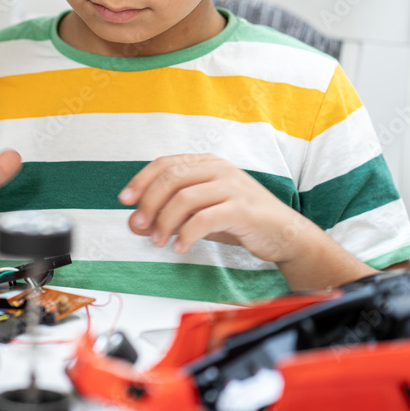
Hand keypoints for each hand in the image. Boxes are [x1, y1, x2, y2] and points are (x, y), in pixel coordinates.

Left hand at [119, 153, 314, 263]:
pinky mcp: (243, 208)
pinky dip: (186, 234)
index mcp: (207, 163)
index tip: (125, 201)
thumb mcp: (202, 211)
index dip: (141, 180)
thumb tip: (136, 222)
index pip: (165, 163)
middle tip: (138, 226)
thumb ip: (173, 211)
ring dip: (165, 222)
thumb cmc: (239, 221)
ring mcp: (233, 186)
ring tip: (158, 242)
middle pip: (171, 178)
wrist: (284, 234)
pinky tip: (180, 248)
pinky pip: (205, 219)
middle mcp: (219, 169)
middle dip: (149, 204)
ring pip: (185, 198)